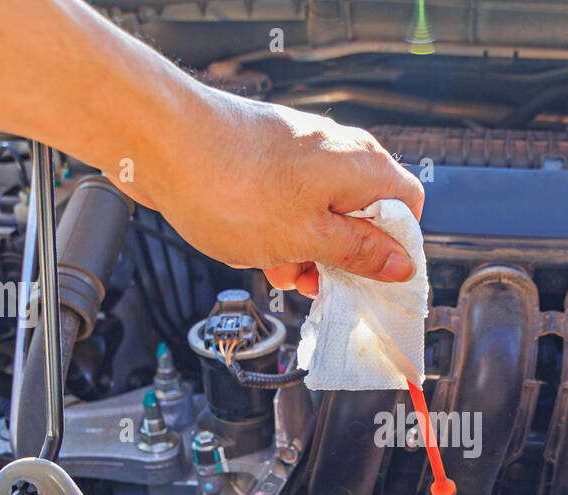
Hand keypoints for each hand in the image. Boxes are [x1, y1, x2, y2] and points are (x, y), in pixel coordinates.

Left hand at [116, 88, 423, 296]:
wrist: (159, 140)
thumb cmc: (230, 184)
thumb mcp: (306, 238)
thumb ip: (358, 253)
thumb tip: (400, 263)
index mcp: (363, 167)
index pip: (408, 209)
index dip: (397, 250)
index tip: (376, 281)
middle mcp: (338, 152)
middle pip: (364, 215)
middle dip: (342, 257)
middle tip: (316, 282)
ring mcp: (301, 153)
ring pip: (322, 215)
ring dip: (306, 250)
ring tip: (275, 265)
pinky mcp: (268, 158)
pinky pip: (290, 205)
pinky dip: (279, 232)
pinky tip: (254, 247)